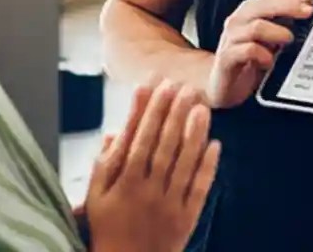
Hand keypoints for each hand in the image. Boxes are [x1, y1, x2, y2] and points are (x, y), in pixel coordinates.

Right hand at [85, 80, 220, 251]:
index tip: (154, 85)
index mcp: (124, 182)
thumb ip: (105, 163)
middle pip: (163, 144)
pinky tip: (215, 144)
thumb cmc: (108, 228)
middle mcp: (147, 190)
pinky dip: (208, 167)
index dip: (148, 109)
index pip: (139, 138)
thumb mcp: (96, 196)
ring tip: (201, 107)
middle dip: (173, 112)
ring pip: (183, 162)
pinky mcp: (186, 218)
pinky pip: (199, 188)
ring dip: (193, 133)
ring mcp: (168, 204)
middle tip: (182, 86)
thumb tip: (114, 132)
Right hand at [205, 0, 312, 109]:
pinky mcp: (227, 59)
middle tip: (307, 13)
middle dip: (288, 7)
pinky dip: (263, 54)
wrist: (220, 85)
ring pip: (256, 27)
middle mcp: (238, 22)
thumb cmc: (247, 62)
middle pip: (263, 6)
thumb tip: (306, 15)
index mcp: (248, 14)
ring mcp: (230, 39)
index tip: (310, 1)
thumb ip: (282, 27)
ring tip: (289, 39)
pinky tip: (270, 61)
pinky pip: (247, 51)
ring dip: (277, 32)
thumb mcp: (268, 41)